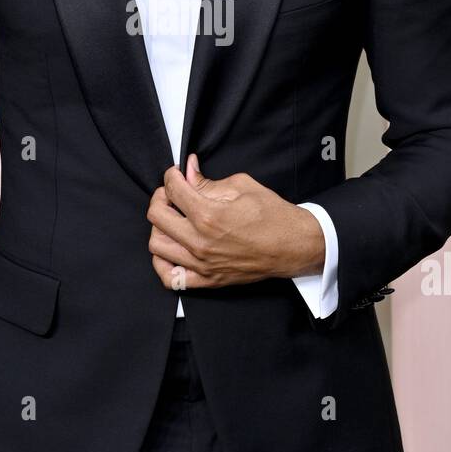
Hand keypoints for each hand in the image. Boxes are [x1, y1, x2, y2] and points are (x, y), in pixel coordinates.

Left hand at [146, 154, 325, 290]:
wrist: (294, 246)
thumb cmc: (273, 215)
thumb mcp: (242, 186)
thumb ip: (208, 181)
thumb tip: (189, 171)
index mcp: (208, 215)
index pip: (172, 189)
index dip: (171, 176)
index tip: (177, 174)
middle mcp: (200, 242)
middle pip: (156, 216)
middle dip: (161, 197)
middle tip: (172, 193)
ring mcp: (202, 264)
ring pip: (157, 246)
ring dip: (159, 227)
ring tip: (173, 219)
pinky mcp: (208, 279)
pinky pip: (171, 278)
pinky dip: (163, 263)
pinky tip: (171, 249)